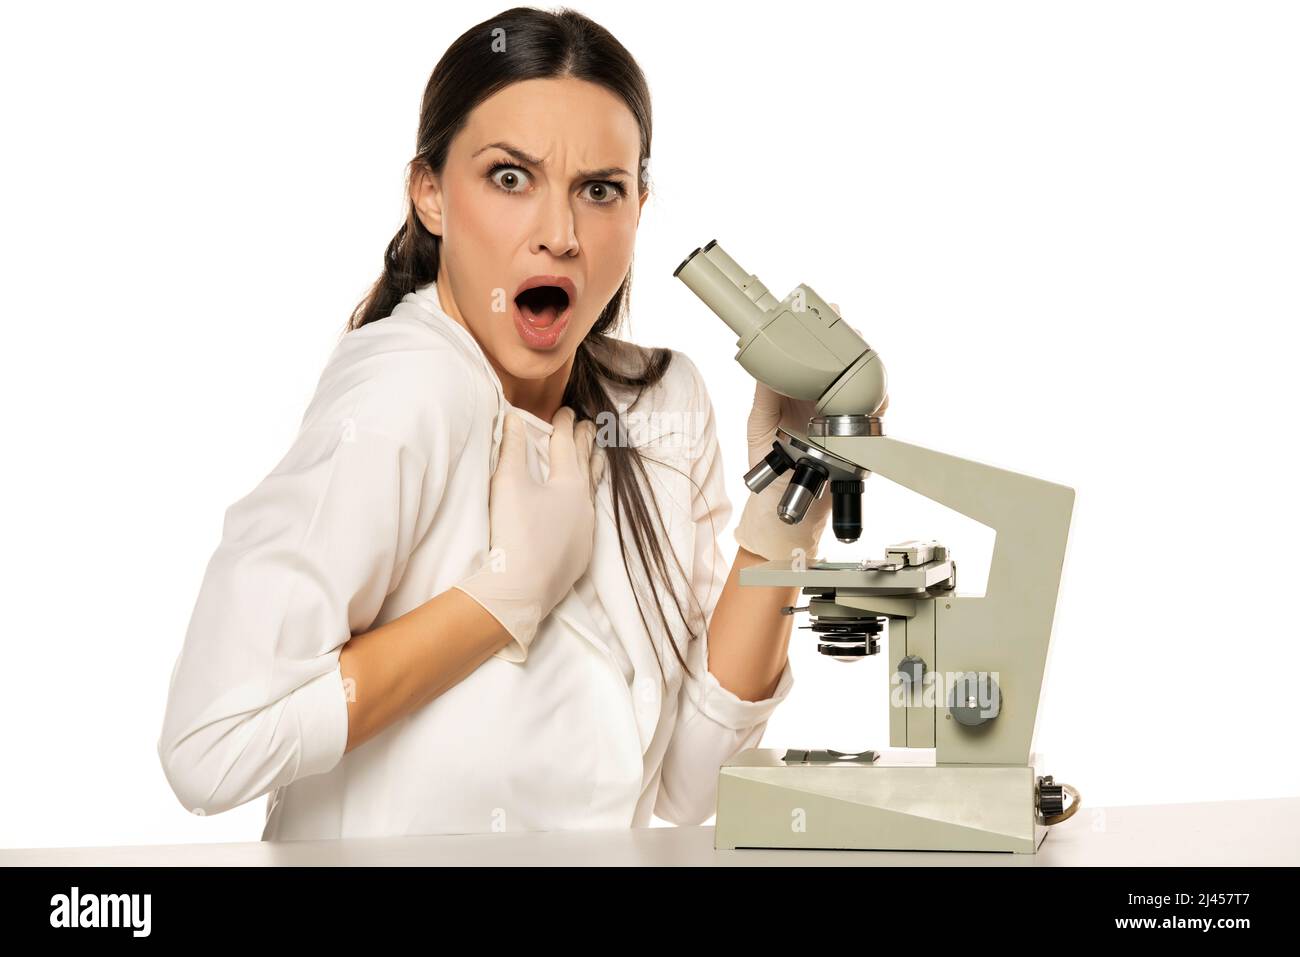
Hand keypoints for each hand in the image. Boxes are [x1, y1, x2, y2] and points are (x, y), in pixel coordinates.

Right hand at [452, 406, 605, 662]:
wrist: (522, 588)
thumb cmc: (513, 532)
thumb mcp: (508, 484)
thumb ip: (512, 448)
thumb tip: (514, 417)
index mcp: (568, 483)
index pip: (566, 446)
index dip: (564, 425)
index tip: (566, 410)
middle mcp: (584, 504)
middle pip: (587, 465)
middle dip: (587, 443)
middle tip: (590, 425)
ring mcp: (586, 530)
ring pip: (594, 492)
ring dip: (594, 470)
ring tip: (599, 456)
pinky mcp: (581, 554)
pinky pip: (589, 520)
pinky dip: (588, 504)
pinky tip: (586, 509)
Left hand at [733, 303, 885, 561]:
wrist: (784, 514)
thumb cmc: (770, 472)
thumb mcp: (760, 425)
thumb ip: (765, 394)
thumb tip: (768, 364)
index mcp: (798, 395)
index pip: (815, 357)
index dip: (824, 334)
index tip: (830, 312)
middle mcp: (822, 403)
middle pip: (845, 366)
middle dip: (851, 345)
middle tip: (851, 328)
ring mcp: (842, 420)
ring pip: (862, 386)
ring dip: (867, 368)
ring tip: (863, 354)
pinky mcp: (857, 439)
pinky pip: (873, 414)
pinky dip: (877, 400)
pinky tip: (874, 391)